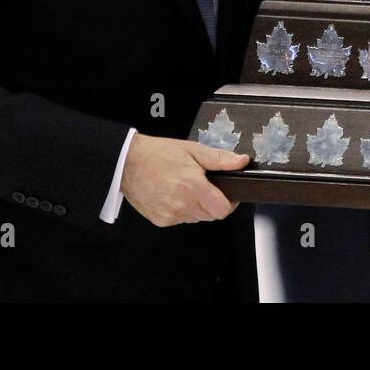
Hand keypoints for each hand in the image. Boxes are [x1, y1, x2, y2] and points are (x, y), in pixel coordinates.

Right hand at [120, 135, 247, 226]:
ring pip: (197, 218)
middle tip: (205, 185)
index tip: (227, 192)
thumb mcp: (193, 150)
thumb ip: (220, 159)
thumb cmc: (158, 153)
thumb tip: (242, 162)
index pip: (222, 210)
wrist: (127, 163)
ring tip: (187, 187)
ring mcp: (170, 215)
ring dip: (198, 207)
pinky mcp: (160, 220)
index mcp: (192, 187)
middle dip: (214, 203)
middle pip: (211, 215)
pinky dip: (183, 210)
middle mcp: (181, 204)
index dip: (229, 202)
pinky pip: (181, 219)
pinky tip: (175, 194)